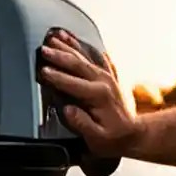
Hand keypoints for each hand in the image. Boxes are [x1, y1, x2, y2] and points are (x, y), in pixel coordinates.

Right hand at [37, 31, 142, 157]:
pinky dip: (81, 46)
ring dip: (67, 46)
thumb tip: (68, 111)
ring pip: (83, 56)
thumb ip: (82, 124)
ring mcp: (106, 76)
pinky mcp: (107, 75)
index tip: (43, 71)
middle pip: (77, 64)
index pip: (72, 83)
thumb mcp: (97, 139)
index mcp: (98, 96)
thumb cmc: (113, 138)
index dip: (56, 77)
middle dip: (59, 55)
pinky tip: (73, 39)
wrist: (133, 134)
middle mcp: (103, 82)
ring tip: (54, 36)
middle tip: (43, 49)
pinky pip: (93, 56)